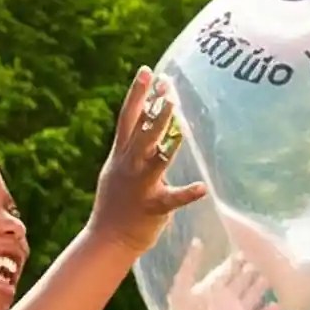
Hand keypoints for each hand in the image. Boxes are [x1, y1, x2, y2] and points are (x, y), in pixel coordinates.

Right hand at [87, 66, 207, 255]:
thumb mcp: (119, 170)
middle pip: (142, 131)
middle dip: (155, 108)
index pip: (128, 118)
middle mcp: (128, 166)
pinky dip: (187, 193)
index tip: (146, 71)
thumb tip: (150, 127)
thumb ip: (134, 150)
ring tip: (180, 120)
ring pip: (155, 156)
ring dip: (167, 137)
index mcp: (121, 155)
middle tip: (167, 86)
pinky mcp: (152, 207)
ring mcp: (140, 186)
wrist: (107, 239)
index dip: (137, 94)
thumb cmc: (118, 203)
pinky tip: (202, 188)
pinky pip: (172, 198)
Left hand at [168, 239, 281, 309]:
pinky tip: (278, 304)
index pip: (230, 269)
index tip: (248, 246)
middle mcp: (229, 296)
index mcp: (214, 286)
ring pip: (255, 294)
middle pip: (245, 279)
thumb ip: (189, 264)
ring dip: (263, 285)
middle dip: (254, 268)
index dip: (238, 258)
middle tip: (266, 256)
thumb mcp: (181, 287)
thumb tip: (197, 240)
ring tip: (273, 275)